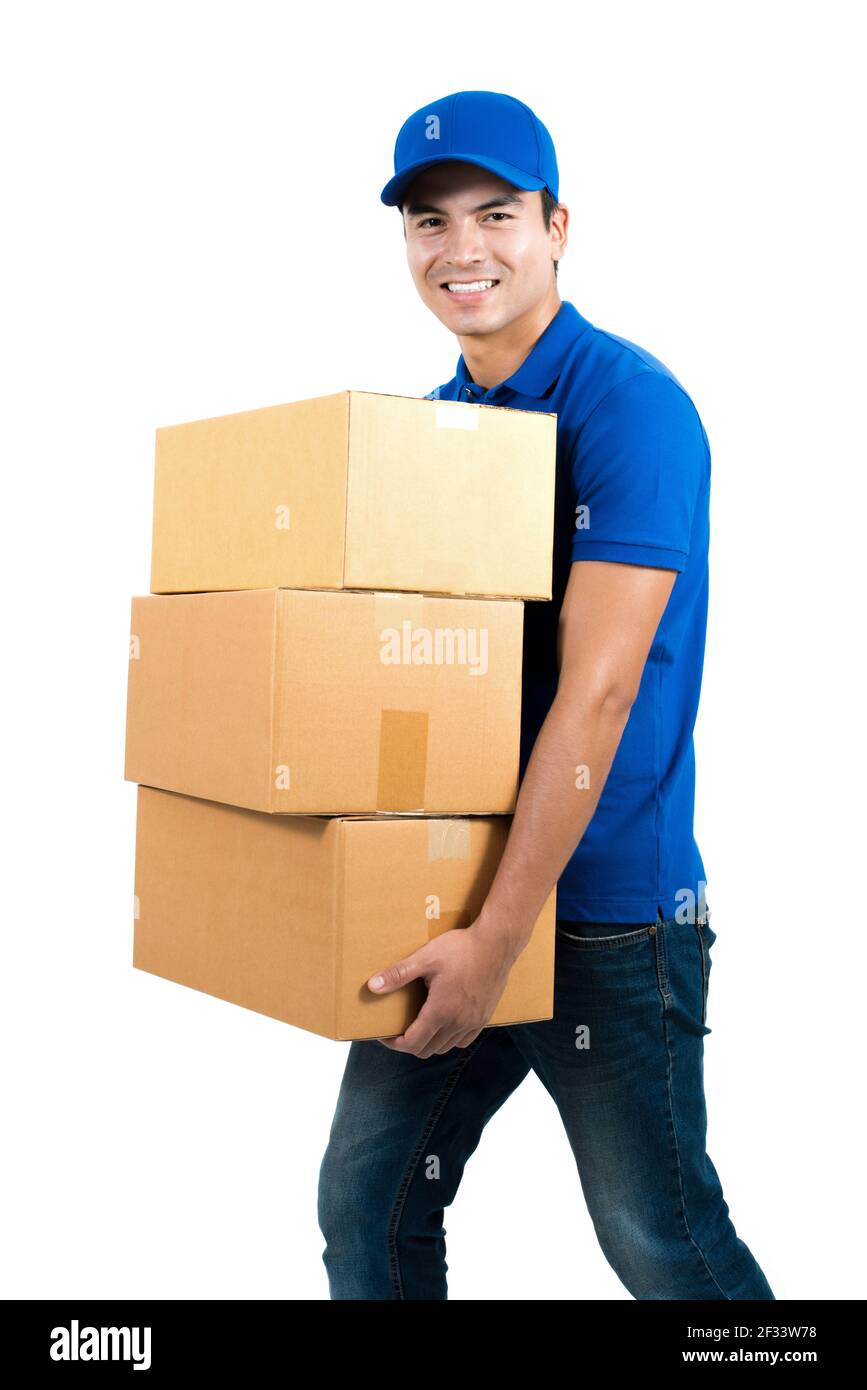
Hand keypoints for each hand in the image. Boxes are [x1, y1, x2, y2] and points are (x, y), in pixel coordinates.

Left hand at [368, 921, 516, 1058]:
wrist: (497, 942)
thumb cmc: (461, 948)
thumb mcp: (425, 959)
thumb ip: (398, 975)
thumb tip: (372, 986)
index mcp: (441, 1011)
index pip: (413, 1044)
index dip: (395, 1044)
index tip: (385, 1035)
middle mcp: (458, 1023)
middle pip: (427, 1050)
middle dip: (409, 1044)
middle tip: (398, 1030)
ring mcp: (474, 1022)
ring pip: (446, 1047)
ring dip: (429, 1042)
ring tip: (419, 1025)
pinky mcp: (485, 1017)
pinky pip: (463, 1040)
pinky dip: (449, 1038)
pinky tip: (444, 1022)